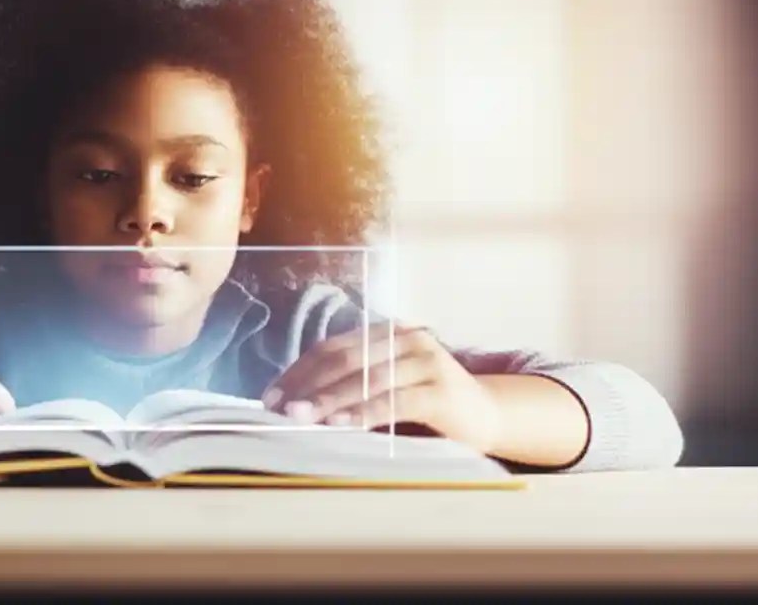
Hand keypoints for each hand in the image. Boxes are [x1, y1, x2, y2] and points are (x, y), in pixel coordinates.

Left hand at [260, 322, 502, 452]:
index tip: (270, 395)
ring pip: (366, 379)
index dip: (298, 370)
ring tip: (301, 417)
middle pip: (344, 358)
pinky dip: (363, 413)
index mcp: (386, 332)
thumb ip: (353, 383)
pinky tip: (341, 424)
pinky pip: (393, 401)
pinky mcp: (440, 390)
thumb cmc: (425, 403)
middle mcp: (405, 338)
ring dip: (329, 400)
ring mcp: (426, 361)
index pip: (331, 347)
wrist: (486, 415)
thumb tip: (296, 402)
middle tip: (279, 407)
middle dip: (307, 385)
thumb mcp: (387, 385)